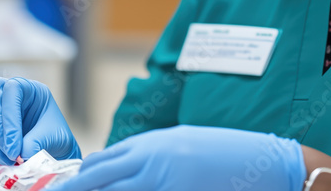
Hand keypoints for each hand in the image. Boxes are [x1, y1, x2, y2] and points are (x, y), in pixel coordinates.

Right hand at [0, 77, 80, 164]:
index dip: (10, 119)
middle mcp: (10, 92)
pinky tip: (0, 157)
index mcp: (30, 87)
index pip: (12, 91)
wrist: (54, 145)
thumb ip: (36, 142)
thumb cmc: (56, 134)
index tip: (14, 147)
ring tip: (6, 160)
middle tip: (9, 154)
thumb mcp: (53, 136)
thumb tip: (21, 154)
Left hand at [50, 125, 305, 190]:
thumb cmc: (228, 155)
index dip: (78, 180)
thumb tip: (118, 167)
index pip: (101, 163)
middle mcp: (153, 160)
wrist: (269, 163)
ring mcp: (165, 180)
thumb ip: (151, 157)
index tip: (61, 190)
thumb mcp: (184, 145)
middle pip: (98, 178)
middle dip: (73, 190)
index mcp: (153, 145)